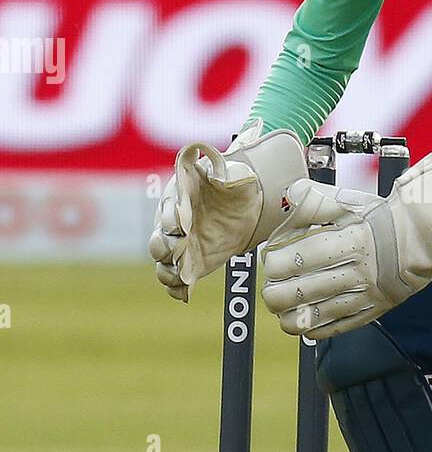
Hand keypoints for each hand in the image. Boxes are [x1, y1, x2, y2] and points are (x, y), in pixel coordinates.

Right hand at [148, 123, 307, 299]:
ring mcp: (181, 241)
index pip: (170, 206)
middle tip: (179, 251)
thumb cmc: (242, 179)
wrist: (253, 200)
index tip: (181, 225)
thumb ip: (228, 169)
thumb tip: (228, 160)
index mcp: (181, 193)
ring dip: (168, 270)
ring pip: (163, 260)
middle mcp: (175, 218)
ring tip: (180, 277)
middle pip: (158, 237)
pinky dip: (176, 285)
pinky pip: (176, 276)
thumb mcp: (238, 171)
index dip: (172, 217)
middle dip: (164, 246)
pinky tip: (184, 291)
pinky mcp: (192, 259)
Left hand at [260, 147, 431, 337]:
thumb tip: (290, 195)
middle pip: (304, 291)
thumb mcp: (350, 201)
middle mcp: (357, 271)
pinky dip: (317, 329)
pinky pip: (340, 326)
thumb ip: (317, 199)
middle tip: (270, 288)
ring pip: (318, 314)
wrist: (423, 239)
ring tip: (281, 310)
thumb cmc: (382, 219)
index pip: (302, 257)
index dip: (278, 263)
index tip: (271, 260)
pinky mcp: (373, 310)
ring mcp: (365, 295)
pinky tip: (303, 325)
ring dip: (291, 316)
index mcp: (351, 241)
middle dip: (277, 293)